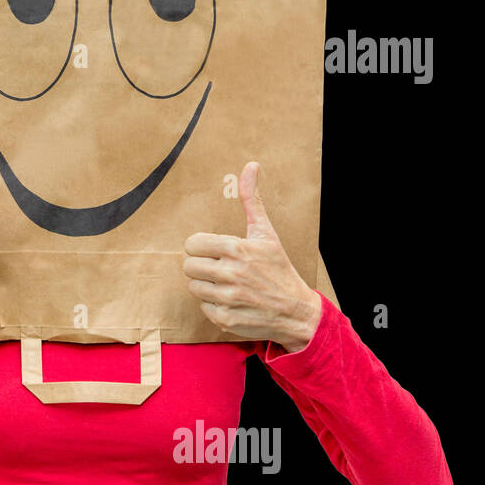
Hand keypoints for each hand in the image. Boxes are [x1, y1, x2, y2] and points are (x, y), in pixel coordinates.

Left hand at [183, 161, 320, 352]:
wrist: (296, 311)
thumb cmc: (278, 269)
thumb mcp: (266, 233)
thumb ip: (252, 200)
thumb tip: (250, 166)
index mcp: (238, 249)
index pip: (192, 244)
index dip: (200, 247)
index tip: (211, 250)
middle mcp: (232, 274)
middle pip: (188, 266)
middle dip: (200, 266)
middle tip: (217, 268)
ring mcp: (228, 298)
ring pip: (193, 286)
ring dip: (205, 285)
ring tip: (225, 284)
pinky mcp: (225, 319)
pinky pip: (202, 307)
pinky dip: (213, 305)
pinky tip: (231, 301)